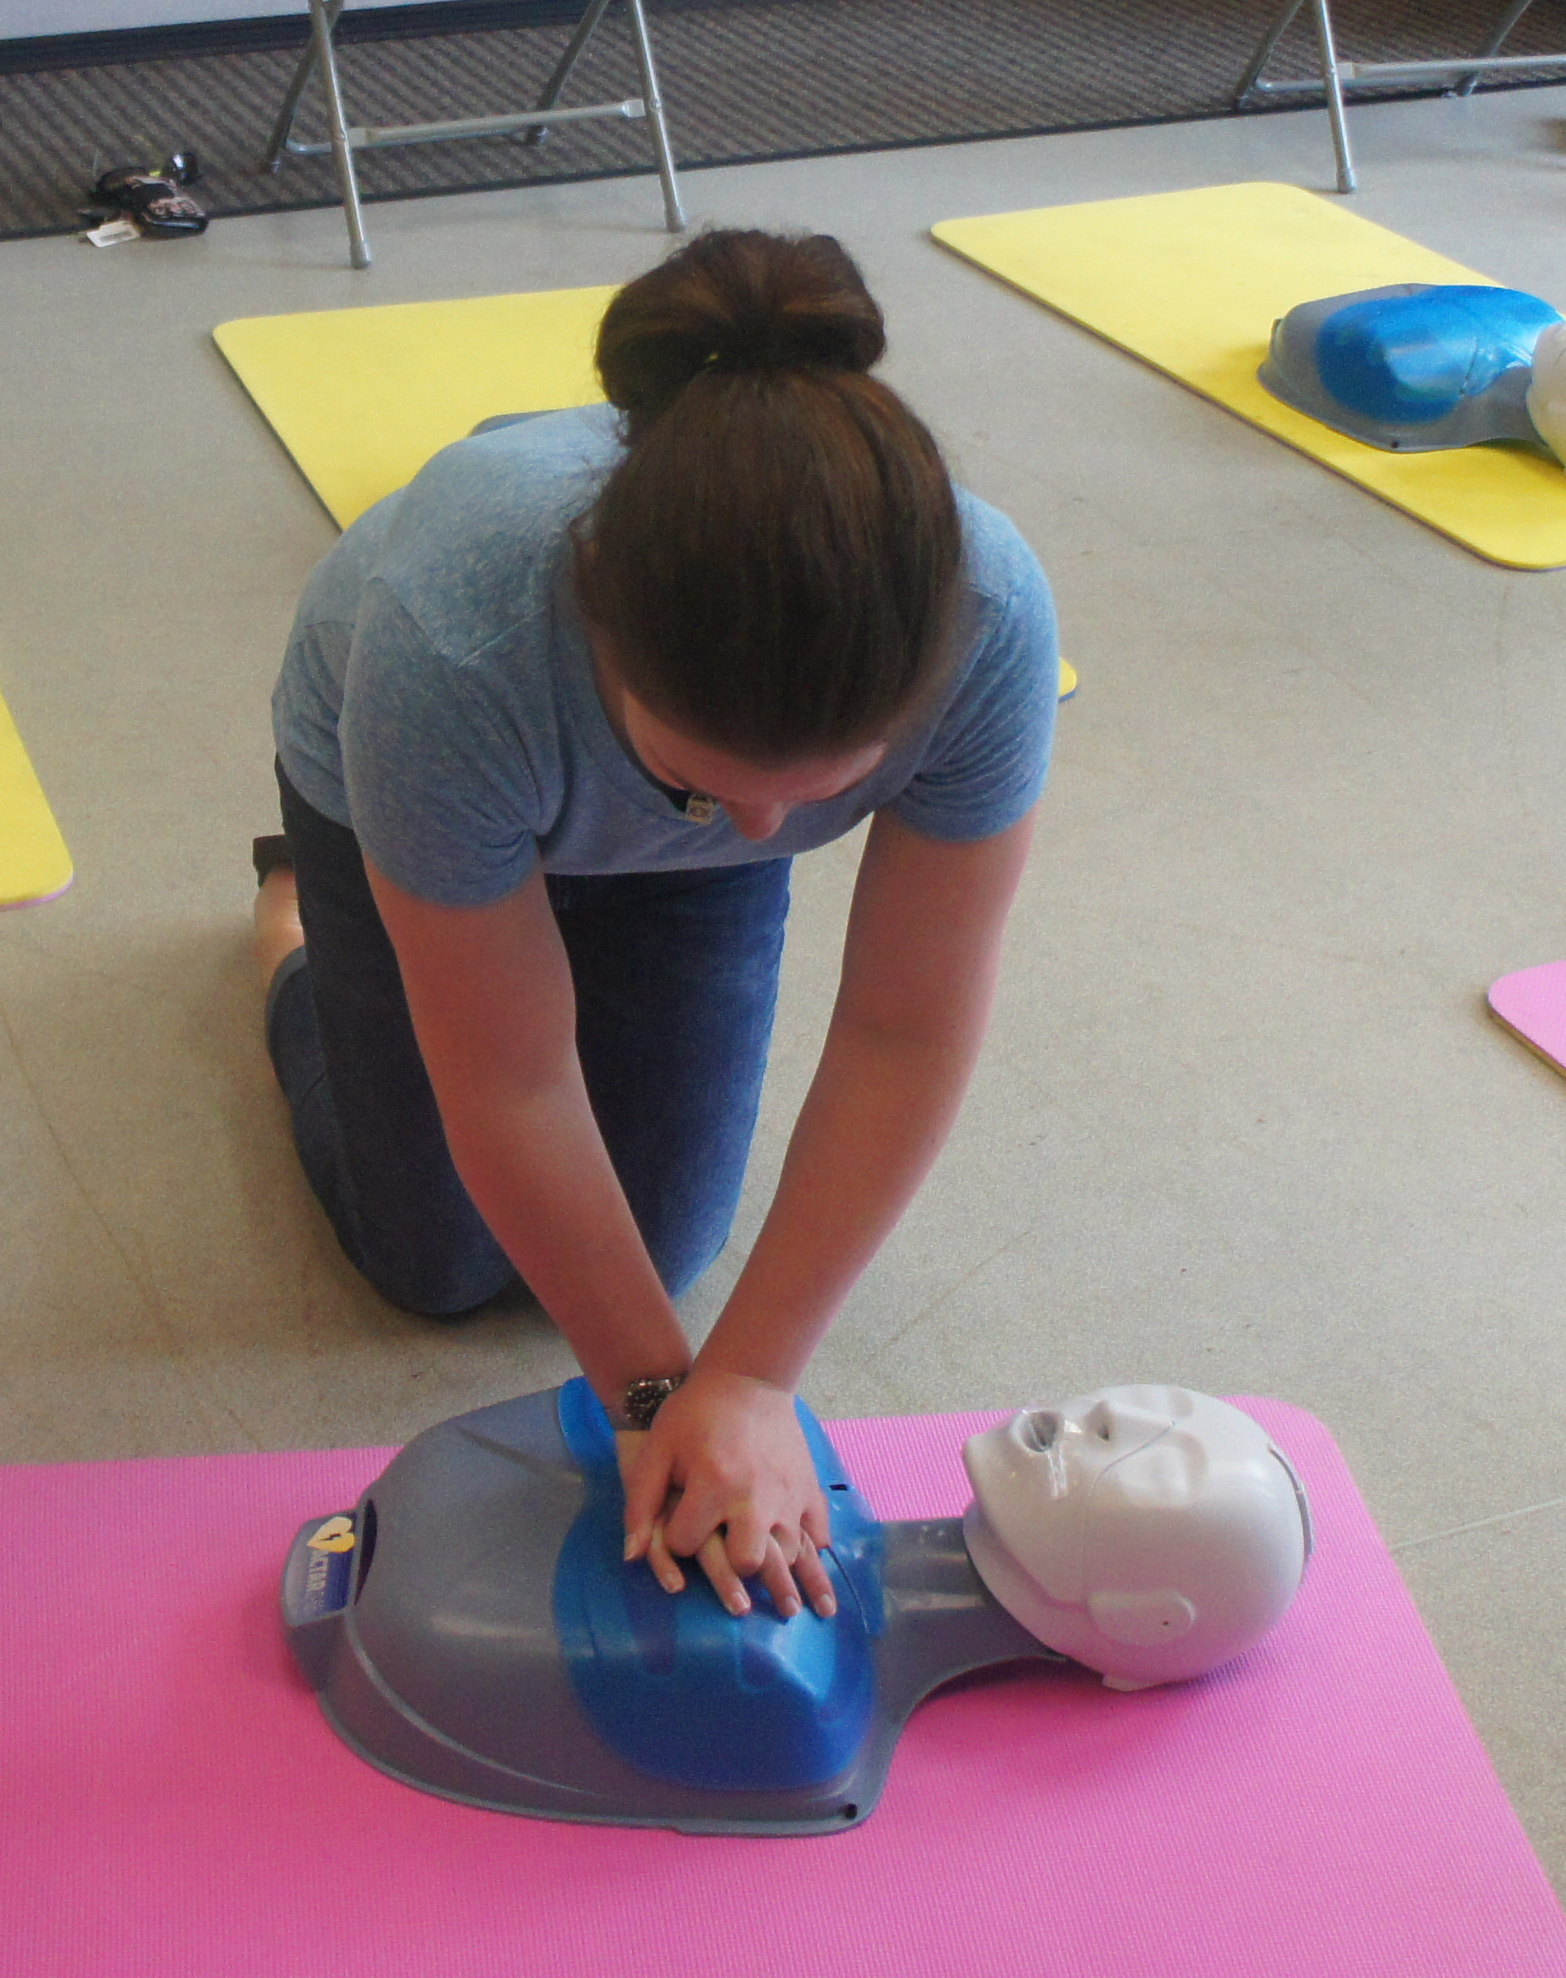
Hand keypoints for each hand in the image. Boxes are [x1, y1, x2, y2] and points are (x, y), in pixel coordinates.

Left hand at [616, 1367, 836, 1620]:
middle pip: (748, 1563)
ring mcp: (787, 1494)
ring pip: (790, 1556)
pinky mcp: (808, 1487)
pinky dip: (814, 1549)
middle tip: (732, 1559)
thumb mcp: (658, 1450)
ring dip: (784, 1573)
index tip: (681, 1529)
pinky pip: (818, 1532)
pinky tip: (812, 1564)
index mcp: (714, 1485)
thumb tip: (631, 1557)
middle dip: (735, 1569)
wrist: (746, 1378)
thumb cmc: (694, 1413)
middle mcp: (755, 1496)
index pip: (689, 1544)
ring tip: (791, 1600)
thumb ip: (641, 1504)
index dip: (679, 1541)